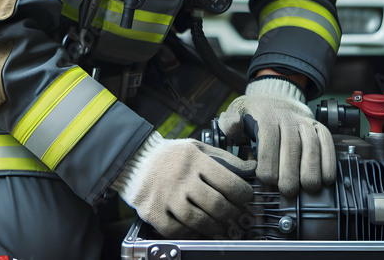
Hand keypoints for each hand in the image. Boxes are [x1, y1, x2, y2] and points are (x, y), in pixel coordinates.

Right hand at [112, 132, 255, 238]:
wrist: (133, 159)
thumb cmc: (170, 155)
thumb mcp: (197, 148)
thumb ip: (223, 158)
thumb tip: (250, 168)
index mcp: (195, 160)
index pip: (229, 182)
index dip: (243, 196)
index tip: (245, 200)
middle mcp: (182, 178)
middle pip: (216, 205)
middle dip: (232, 214)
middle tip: (235, 216)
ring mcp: (166, 196)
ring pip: (198, 221)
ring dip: (214, 227)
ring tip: (219, 226)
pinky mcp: (153, 211)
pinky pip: (176, 230)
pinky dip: (190, 234)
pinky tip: (197, 231)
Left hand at [219, 77, 335, 195]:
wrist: (277, 96)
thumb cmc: (255, 111)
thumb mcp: (237, 111)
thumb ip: (230, 122)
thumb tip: (232, 128)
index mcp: (266, 116)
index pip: (269, 142)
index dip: (269, 164)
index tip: (267, 181)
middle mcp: (288, 118)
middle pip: (292, 146)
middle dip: (291, 172)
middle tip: (288, 191)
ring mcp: (305, 122)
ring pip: (312, 146)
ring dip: (311, 169)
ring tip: (309, 188)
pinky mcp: (319, 127)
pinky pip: (327, 143)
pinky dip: (329, 162)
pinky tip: (326, 179)